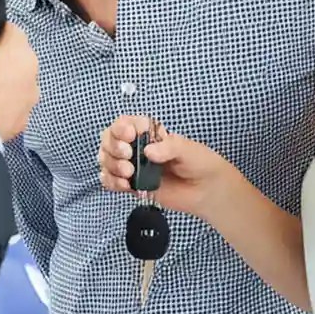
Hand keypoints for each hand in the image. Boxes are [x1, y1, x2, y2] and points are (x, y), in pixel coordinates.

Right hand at [97, 115, 244, 222]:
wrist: (207, 190)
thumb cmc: (200, 162)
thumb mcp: (188, 148)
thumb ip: (169, 147)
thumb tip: (148, 152)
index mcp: (148, 133)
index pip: (125, 123)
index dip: (121, 127)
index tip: (130, 135)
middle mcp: (136, 147)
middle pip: (109, 140)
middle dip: (113, 146)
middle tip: (128, 155)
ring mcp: (132, 166)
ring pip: (107, 159)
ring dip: (111, 165)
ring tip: (129, 174)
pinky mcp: (132, 185)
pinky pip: (111, 181)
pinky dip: (111, 182)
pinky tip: (124, 185)